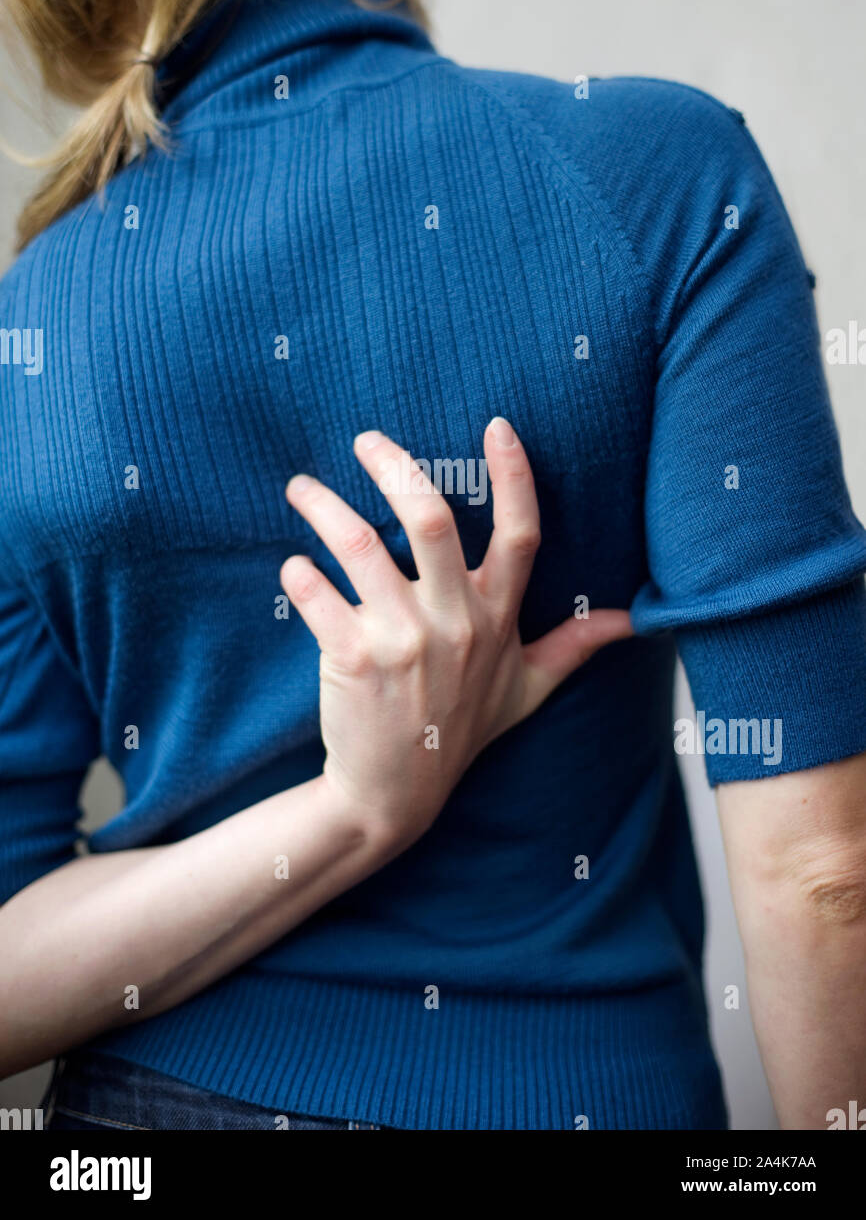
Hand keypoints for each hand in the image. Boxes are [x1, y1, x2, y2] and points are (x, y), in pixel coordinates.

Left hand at [281, 419, 632, 847]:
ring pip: (360, 545)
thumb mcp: (527, 690)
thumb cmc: (461, 733)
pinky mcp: (351, 658)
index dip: (514, 477)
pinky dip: (298, 573)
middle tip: (364, 440)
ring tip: (301, 489)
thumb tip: (634, 621)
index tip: (497, 425)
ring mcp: (402, 640)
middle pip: (432, 519)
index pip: (520, 536)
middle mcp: (455, 624)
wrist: (393, 796)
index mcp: (498, 620)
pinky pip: (317, 595)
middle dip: (395, 466)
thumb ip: (574, 646)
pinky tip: (293, 566)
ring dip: (325, 507)